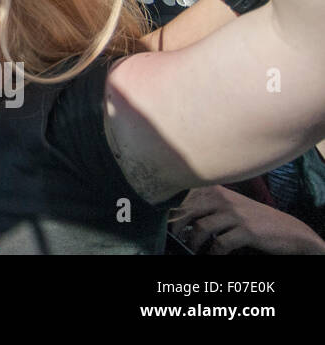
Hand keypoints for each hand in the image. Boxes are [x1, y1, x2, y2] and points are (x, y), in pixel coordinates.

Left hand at [173, 186, 324, 254]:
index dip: (167, 209)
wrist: (288, 230)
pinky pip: (220, 244)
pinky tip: (212, 257)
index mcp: (214, 189)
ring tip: (191, 250)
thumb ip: (204, 205)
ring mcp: (234, 213)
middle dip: (174, 227)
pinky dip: (212, 254)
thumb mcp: (228, 206)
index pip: (182, 195)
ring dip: (192, 244)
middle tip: (170, 239)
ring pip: (199, 228)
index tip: (157, 219)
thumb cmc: (252, 218)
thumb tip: (174, 215)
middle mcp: (222, 197)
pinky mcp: (246, 231)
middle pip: (185, 210)